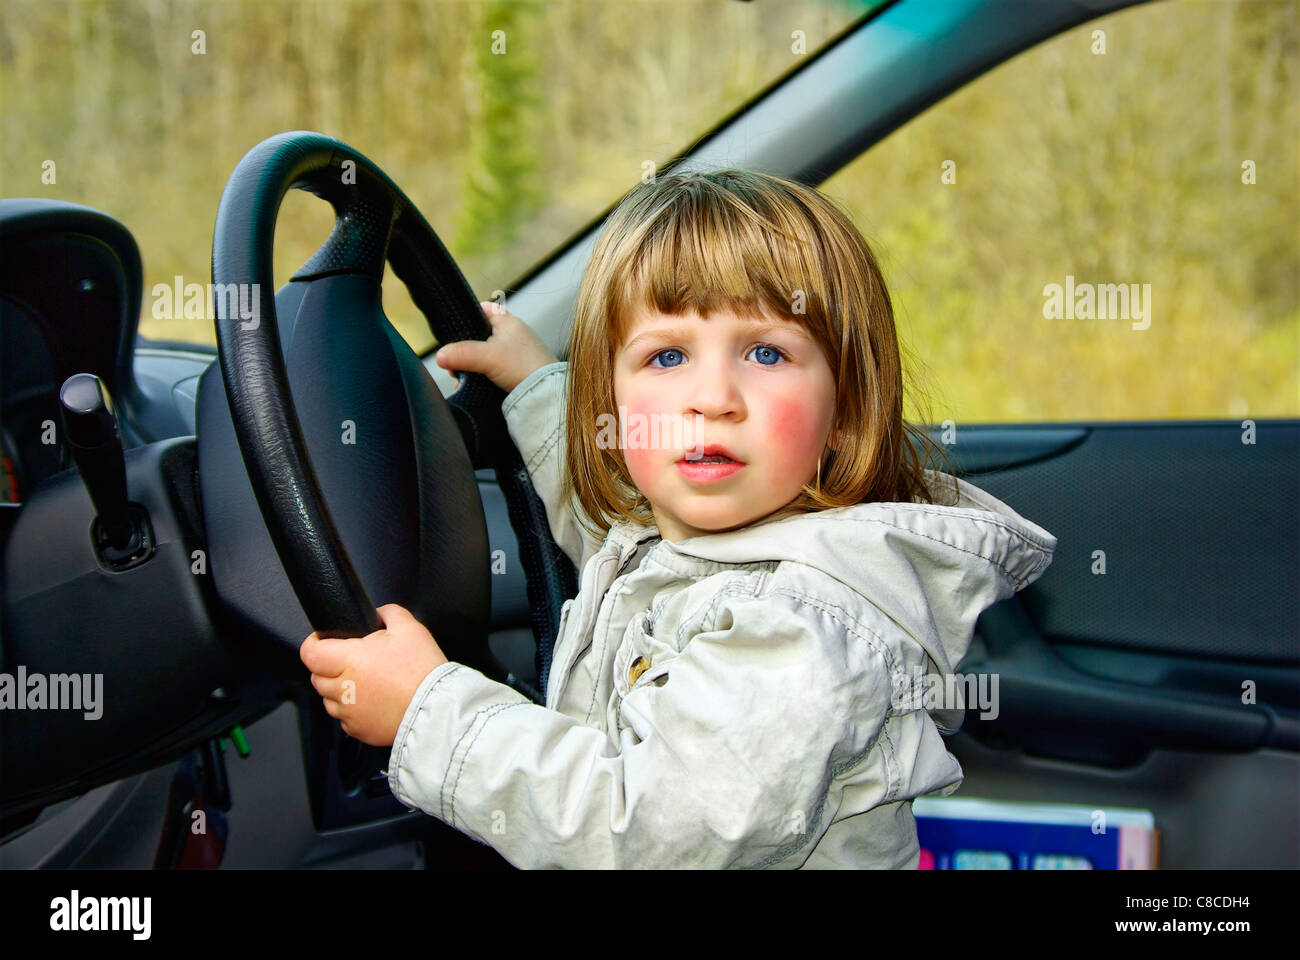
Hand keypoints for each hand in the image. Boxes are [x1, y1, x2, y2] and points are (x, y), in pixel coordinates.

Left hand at [299, 603, 449, 747]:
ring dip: (340, 690)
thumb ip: (388, 613)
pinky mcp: (358, 731)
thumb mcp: (410, 628)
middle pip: (317, 677)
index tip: (321, 641)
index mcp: (350, 660)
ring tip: (367, 683)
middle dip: (328, 666)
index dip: (313, 643)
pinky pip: (346, 718)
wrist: (437, 708)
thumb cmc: (423, 670)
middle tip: (354, 661)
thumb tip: (378, 613)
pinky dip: (353, 710)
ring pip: (329, 700)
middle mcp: (344, 689)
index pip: (310, 653)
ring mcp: (349, 713)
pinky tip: (375, 701)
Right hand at [433, 300, 557, 394]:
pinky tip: (476, 385)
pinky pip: (493, 369)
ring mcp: (515, 353)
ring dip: (472, 365)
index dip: (468, 315)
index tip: (455, 328)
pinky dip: (483, 376)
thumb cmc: (525, 368)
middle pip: (480, 335)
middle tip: (456, 362)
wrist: (546, 394)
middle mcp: (513, 334)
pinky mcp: (517, 370)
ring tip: (463, 378)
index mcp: (508, 322)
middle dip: (465, 350)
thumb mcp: (487, 357)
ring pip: (485, 354)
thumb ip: (461, 354)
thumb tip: (440, 356)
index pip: (484, 309)